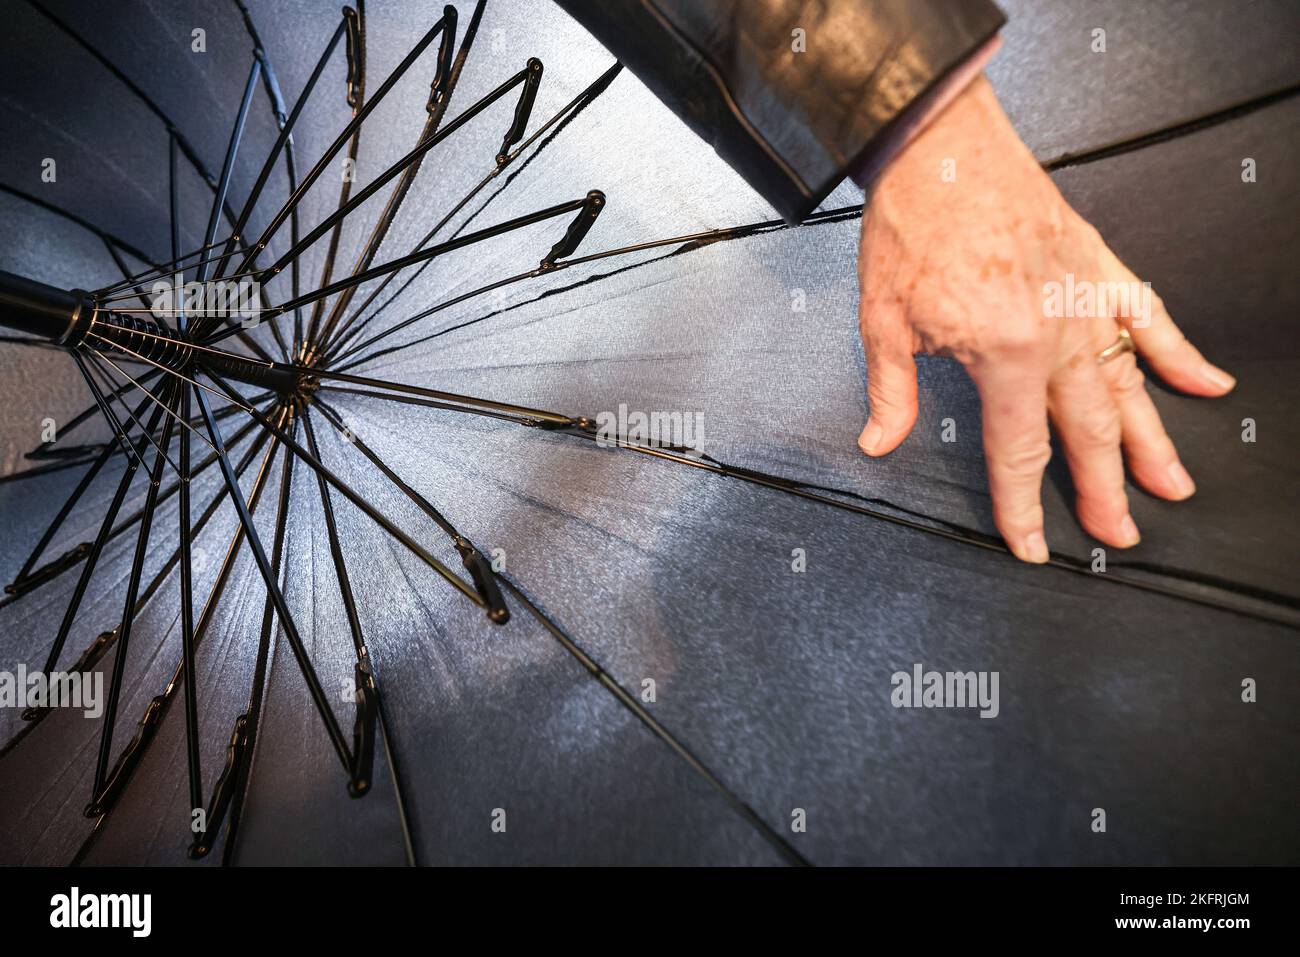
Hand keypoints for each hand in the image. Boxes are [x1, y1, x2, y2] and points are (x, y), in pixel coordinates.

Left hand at [857, 75, 1235, 562]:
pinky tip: (1209, 386)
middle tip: (1118, 536)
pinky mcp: (1099, 268)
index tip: (1031, 547)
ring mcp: (1087, 301)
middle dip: (1104, 494)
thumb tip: (881, 442)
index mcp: (1004, 354)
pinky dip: (1182, 354)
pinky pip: (1152, 319)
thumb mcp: (883, 320)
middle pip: (1088, 435)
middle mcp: (1058, 335)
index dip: (1023, 510)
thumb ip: (892, 392)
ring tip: (1172, 487)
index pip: (1018, 454)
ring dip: (1153, 444)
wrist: (941, 145)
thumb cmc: (914, 224)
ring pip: (1131, 389)